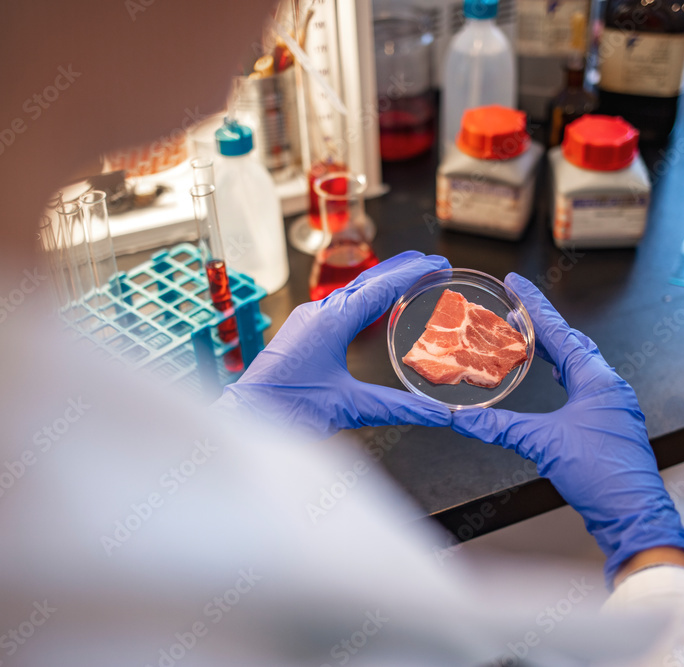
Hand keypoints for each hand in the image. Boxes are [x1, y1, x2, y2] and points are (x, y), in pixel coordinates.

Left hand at [214, 251, 452, 438]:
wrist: (245, 417)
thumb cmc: (286, 411)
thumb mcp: (349, 407)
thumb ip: (396, 407)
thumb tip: (438, 415)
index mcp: (331, 321)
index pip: (381, 288)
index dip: (412, 274)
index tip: (438, 263)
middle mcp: (318, 313)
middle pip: (367, 281)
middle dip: (401, 269)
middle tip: (431, 262)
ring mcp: (308, 320)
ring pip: (352, 291)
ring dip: (382, 281)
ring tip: (408, 276)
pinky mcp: (302, 332)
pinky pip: (339, 304)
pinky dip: (364, 297)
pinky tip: (372, 305)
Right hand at [451, 273, 683, 586]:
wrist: (633, 514)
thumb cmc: (602, 477)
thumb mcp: (542, 444)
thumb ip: (499, 427)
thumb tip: (463, 418)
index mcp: (597, 380)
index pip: (559, 331)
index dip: (533, 306)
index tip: (516, 283)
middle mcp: (609, 387)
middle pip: (571, 343)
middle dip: (541, 325)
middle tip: (515, 310)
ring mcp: (612, 406)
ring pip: (579, 364)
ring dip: (553, 349)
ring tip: (529, 340)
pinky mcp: (609, 425)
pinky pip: (584, 386)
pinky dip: (565, 375)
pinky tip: (554, 381)